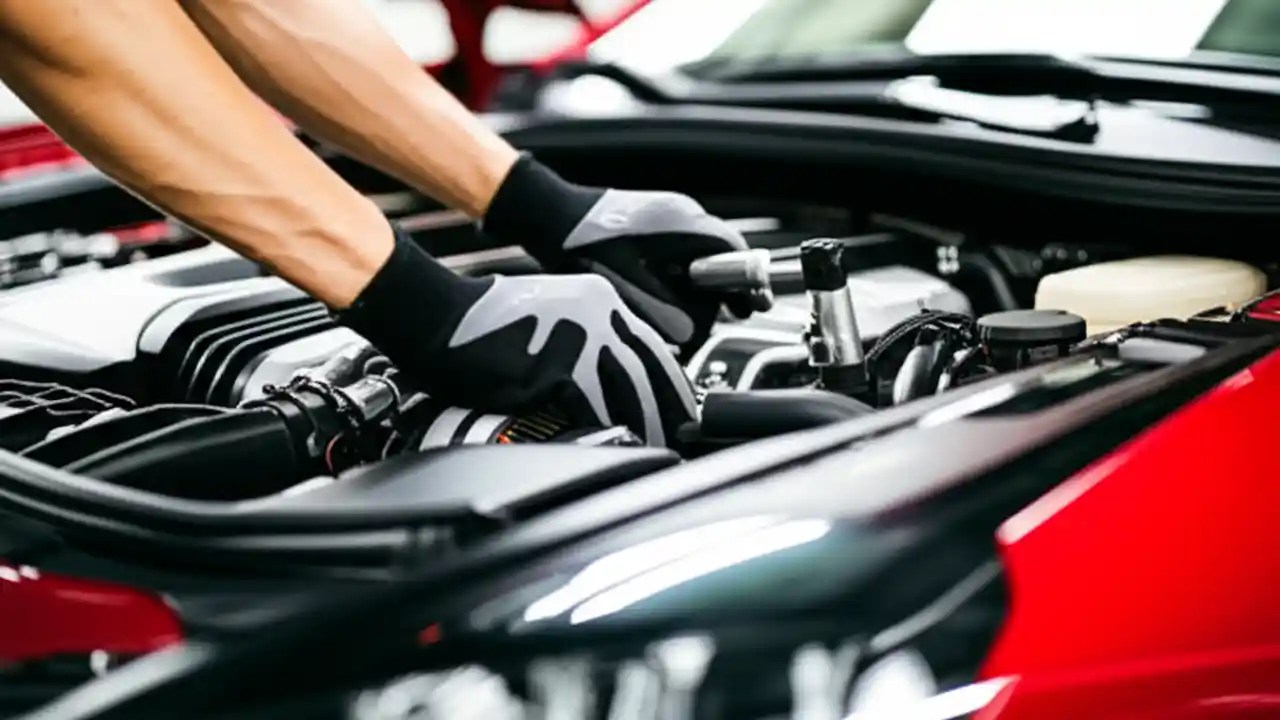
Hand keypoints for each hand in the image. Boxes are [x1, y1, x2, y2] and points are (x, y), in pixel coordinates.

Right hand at [338, 227, 695, 446]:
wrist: (441, 317)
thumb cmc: (485, 325)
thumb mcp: (552, 317)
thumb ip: (588, 341)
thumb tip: (615, 379)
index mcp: (599, 301)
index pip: (652, 347)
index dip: (671, 384)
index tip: (681, 410)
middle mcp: (598, 315)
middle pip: (650, 372)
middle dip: (669, 411)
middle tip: (679, 438)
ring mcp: (581, 339)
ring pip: (629, 392)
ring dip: (645, 425)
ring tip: (654, 450)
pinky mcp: (559, 367)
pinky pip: (593, 407)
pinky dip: (607, 429)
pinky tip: (614, 444)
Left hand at [482, 153, 752, 354]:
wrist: (546, 216)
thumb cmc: (581, 244)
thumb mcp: (631, 288)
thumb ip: (670, 313)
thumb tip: (694, 333)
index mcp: (686, 223)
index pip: (736, 254)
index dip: (745, 284)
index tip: (746, 307)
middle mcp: (683, 215)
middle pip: (719, 260)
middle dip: (709, 292)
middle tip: (694, 317)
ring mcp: (667, 217)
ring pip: (697, 260)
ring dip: (687, 286)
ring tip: (661, 305)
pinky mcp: (651, 224)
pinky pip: (676, 255)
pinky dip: (671, 277)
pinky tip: (648, 291)